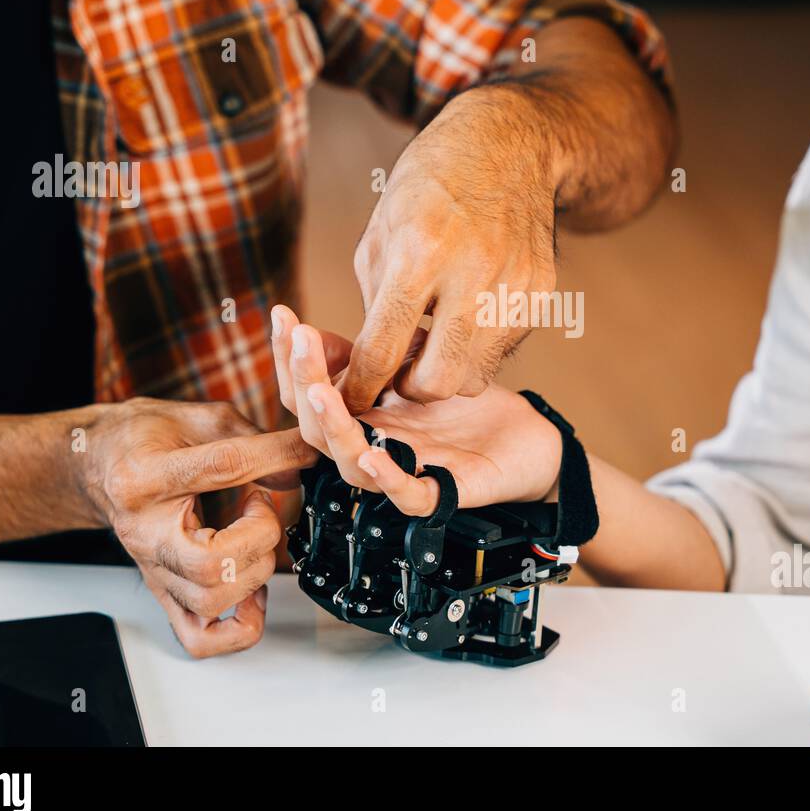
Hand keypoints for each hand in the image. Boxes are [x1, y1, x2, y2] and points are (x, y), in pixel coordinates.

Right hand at [80, 397, 317, 657]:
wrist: (98, 463)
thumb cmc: (143, 439)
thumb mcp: (198, 419)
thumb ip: (251, 440)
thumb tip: (299, 467)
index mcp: (145, 476)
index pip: (222, 468)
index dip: (275, 456)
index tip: (303, 452)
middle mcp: (144, 531)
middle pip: (211, 563)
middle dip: (260, 536)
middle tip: (261, 506)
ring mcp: (152, 568)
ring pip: (211, 601)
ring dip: (255, 572)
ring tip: (254, 539)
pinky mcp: (162, 591)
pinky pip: (198, 637)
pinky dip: (238, 626)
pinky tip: (252, 592)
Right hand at [269, 305, 560, 514]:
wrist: (527, 437)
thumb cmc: (469, 406)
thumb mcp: (419, 361)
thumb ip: (376, 348)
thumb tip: (330, 321)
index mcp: (363, 416)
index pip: (308, 394)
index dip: (290, 359)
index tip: (283, 315)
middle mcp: (375, 446)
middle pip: (316, 428)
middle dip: (303, 382)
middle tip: (300, 341)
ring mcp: (405, 470)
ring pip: (350, 464)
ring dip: (332, 428)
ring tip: (321, 393)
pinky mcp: (442, 491)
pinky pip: (407, 495)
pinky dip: (387, 477)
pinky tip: (373, 452)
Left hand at [343, 85, 557, 412]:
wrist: (507, 148)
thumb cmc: (429, 190)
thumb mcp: (381, 235)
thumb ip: (374, 305)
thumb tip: (372, 370)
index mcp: (419, 253)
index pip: (381, 350)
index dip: (360, 388)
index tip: (351, 402)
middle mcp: (472, 272)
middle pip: (438, 381)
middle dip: (410, 390)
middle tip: (399, 372)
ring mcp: (514, 285)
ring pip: (475, 377)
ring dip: (446, 372)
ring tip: (432, 343)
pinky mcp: (540, 292)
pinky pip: (502, 351)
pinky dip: (476, 348)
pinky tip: (465, 317)